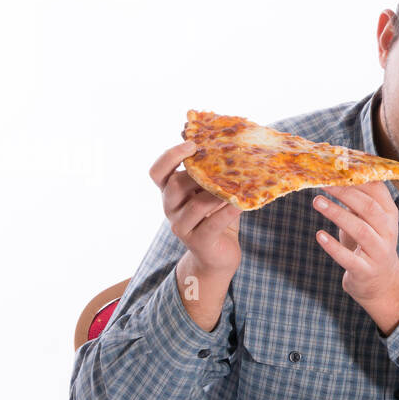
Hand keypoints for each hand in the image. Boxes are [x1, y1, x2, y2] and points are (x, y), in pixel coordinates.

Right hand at [149, 141, 242, 280]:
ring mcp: (182, 227)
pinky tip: (240, 204)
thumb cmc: (216, 218)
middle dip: (197, 174)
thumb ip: (209, 174)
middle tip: (221, 166)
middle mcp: (170, 209)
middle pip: (175, 186)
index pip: (157, 173)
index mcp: (170, 193)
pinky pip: (212, 224)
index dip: (170, 156)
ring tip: (236, 184)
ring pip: (195, 205)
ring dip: (216, 193)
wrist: (220, 256)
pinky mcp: (198, 242)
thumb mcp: (209, 193)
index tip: (192, 144)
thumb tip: (219, 143)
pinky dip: (227, 212)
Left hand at [312, 183, 398, 335]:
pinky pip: (348, 258)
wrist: (382, 284)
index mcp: (389, 214)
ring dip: (337, 214)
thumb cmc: (369, 245)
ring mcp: (378, 252)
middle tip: (321, 182)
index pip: (377, 189)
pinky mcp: (365, 270)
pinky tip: (319, 235)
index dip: (357, 176)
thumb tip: (335, 171)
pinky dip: (333, 246)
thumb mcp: (368, 220)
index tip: (336, 166)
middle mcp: (387, 231)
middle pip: (368, 207)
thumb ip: (357, 199)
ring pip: (360, 229)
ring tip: (316, 202)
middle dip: (344, 192)